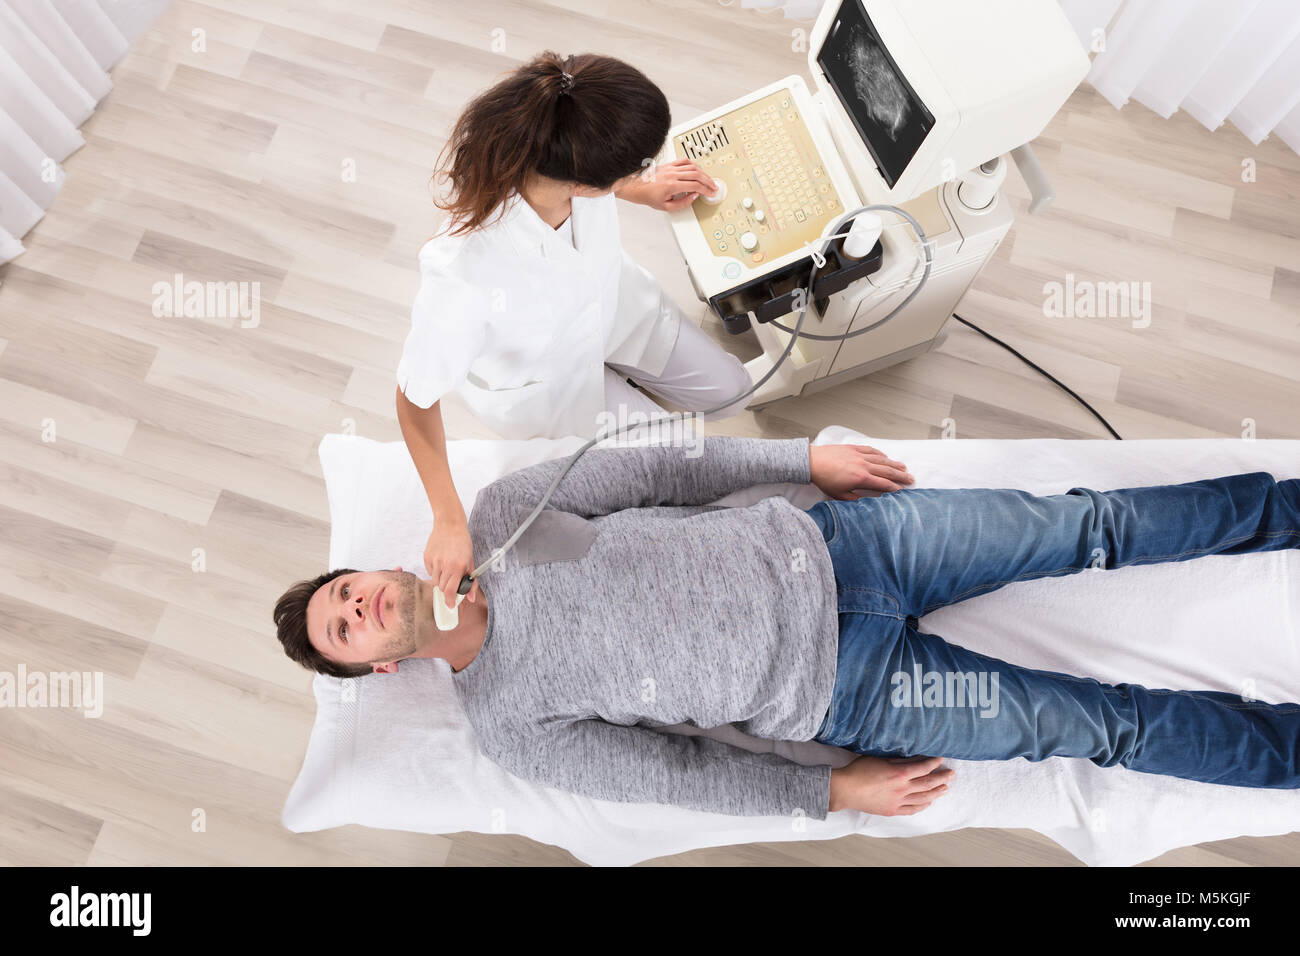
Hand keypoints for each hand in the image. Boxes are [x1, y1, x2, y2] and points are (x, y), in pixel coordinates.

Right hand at [422, 519, 480, 611]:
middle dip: (447, 589)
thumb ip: (471, 582)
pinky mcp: (427, 557)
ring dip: (441, 580)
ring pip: (435, 581)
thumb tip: (470, 598)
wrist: (449, 525)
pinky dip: (435, 571)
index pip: (450, 591)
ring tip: (447, 570)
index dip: (450, 601)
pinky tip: (441, 562)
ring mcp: (434, 561)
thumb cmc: (462, 542)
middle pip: (442, 588)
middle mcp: (445, 565)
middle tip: (452, 583)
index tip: (451, 605)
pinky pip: (430, 571)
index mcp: (457, 567)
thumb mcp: (471, 562)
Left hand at [622, 159, 718, 210]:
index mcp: (672, 185)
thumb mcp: (666, 207)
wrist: (637, 187)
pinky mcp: (669, 164)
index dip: (706, 189)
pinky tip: (697, 170)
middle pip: (696, 175)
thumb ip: (683, 203)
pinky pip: (685, 161)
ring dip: (703, 173)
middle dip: (708, 181)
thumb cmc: (649, 196)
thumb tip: (694, 197)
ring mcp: (671, 167)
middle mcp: (672, 174)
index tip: (711, 192)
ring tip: (708, 179)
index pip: (695, 185)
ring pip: (693, 167)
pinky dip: (694, 165)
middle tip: (713, 186)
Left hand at [810, 443, 912, 497]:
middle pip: (887, 471)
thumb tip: (869, 500)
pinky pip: (871, 450)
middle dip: (900, 475)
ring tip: (904, 467)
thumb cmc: (824, 479)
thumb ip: (856, 498)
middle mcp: (863, 465)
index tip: (903, 490)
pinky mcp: (853, 448)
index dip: (895, 487)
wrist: (812, 462)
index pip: (883, 484)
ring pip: (882, 459)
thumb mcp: (840, 495)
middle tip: (911, 478)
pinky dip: (880, 454)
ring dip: (894, 464)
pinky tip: (886, 456)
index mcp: (861, 478)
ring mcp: (859, 455)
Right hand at [828, 755, 954, 815]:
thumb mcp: (879, 759)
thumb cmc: (859, 771)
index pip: (923, 767)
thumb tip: (913, 758)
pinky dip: (923, 805)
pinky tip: (928, 802)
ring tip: (945, 788)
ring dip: (936, 792)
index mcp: (899, 774)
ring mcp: (898, 801)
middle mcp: (902, 789)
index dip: (934, 762)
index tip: (941, 758)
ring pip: (923, 798)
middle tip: (952, 774)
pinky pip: (912, 809)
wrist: (845, 789)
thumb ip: (898, 760)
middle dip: (942, 778)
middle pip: (928, 784)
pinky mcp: (893, 810)